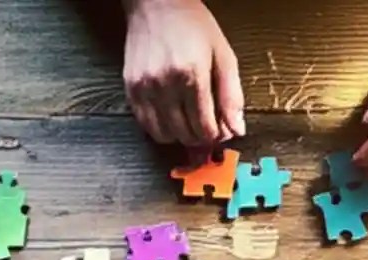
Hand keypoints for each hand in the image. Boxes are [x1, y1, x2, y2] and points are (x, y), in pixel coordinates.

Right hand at [122, 0, 244, 146]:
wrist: (156, 4)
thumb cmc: (193, 25)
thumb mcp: (223, 55)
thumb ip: (232, 95)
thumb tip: (237, 130)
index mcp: (192, 75)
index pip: (205, 128)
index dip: (215, 136)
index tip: (219, 130)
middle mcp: (165, 84)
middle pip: (185, 135)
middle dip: (200, 138)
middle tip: (206, 127)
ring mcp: (145, 87)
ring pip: (164, 135)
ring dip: (180, 136)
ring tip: (189, 123)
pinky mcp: (131, 88)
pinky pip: (145, 124)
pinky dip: (160, 129)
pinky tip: (171, 117)